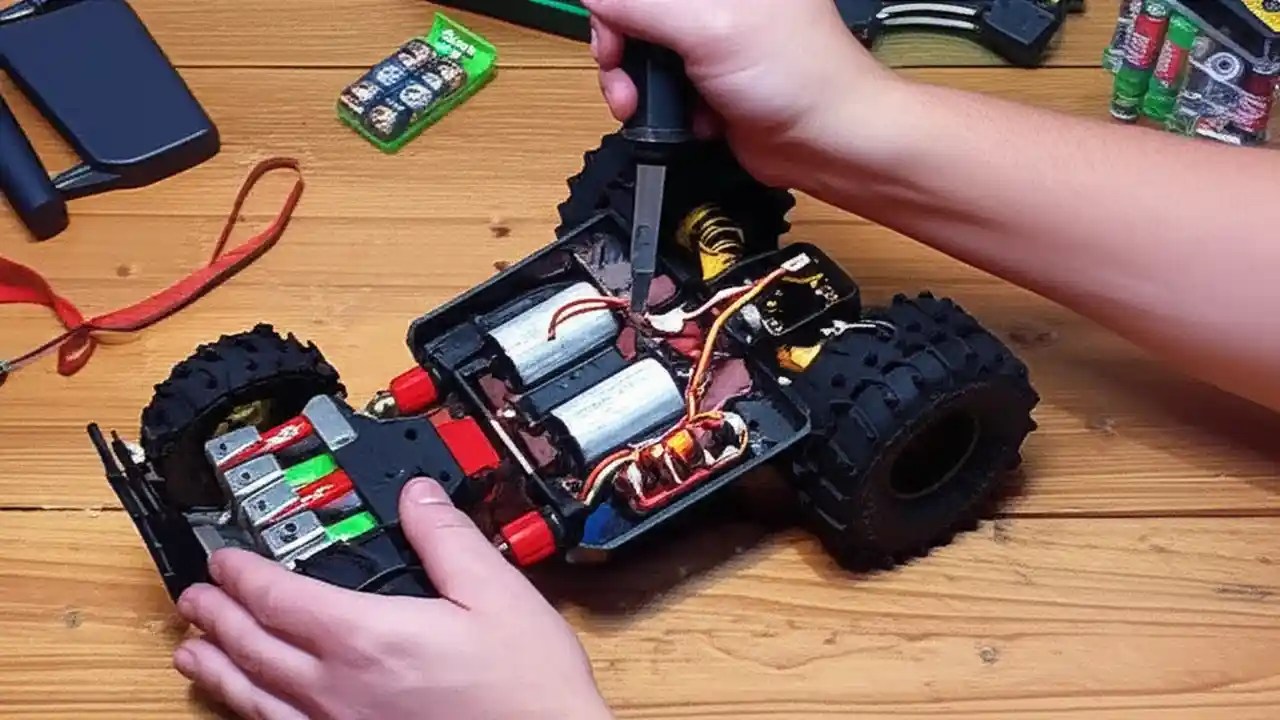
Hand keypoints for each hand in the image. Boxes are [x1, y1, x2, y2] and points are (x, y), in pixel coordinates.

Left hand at [171, 477, 612, 719]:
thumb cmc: (524, 690)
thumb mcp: (497, 594)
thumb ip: (448, 539)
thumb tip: (418, 496)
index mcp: (368, 638)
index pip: (280, 598)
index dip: (242, 573)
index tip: (223, 559)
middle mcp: (339, 688)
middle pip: (253, 647)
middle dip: (216, 615)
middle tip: (193, 596)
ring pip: (254, 697)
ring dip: (217, 667)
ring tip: (193, 651)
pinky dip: (249, 712)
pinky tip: (249, 707)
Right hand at [581, 0, 899, 187]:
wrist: (828, 141)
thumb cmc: (794, 76)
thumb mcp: (705, 25)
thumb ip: (640, 5)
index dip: (618, 7)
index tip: (611, 36)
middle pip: (636, 10)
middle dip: (618, 45)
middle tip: (619, 74)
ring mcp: (712, 36)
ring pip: (643, 49)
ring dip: (633, 82)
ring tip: (638, 107)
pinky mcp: (711, 77)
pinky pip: (662, 83)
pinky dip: (660, 103)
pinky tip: (683, 118)